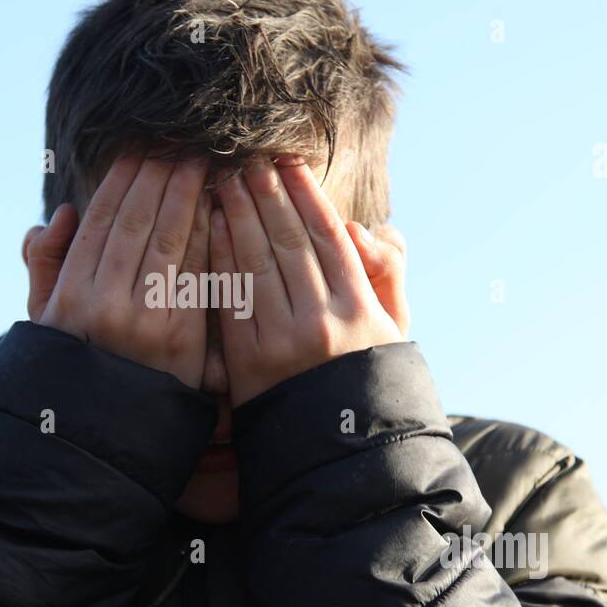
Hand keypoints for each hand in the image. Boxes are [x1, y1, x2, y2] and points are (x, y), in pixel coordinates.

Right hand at [34, 153, 211, 388]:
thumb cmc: (72, 363)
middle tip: (180, 140)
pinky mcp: (183, 335)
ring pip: (169, 238)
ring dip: (187, 193)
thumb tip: (64, 212)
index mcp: (69, 295)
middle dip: (160, 174)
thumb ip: (44, 262)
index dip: (123, 179)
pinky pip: (196, 270)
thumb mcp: (42, 319)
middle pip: (138, 220)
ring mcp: (146, 320)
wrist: (105, 429)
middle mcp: (105, 304)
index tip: (140, 148)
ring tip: (201, 160)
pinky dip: (205, 233)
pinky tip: (214, 206)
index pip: (101, 220)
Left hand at [209, 156, 403, 406]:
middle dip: (266, 193)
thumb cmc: (368, 376)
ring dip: (238, 216)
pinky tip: (211, 226)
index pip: (327, 235)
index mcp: (360, 309)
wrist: (340, 448)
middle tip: (248, 158)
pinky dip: (220, 257)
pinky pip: (232, 297)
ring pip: (257, 262)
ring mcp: (282, 342)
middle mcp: (321, 321)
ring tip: (225, 181)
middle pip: (288, 240)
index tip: (288, 161)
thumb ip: (386, 272)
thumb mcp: (396, 327)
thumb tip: (358, 227)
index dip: (305, 193)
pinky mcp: (248, 361)